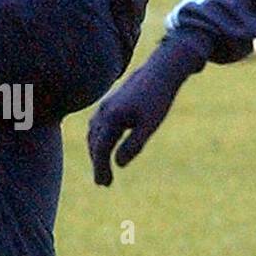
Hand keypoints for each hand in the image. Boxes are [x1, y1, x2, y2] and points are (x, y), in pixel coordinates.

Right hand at [87, 38, 206, 185]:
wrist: (161, 71)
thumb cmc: (158, 99)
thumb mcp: (150, 125)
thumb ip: (134, 145)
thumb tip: (119, 164)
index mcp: (112, 117)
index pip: (100, 149)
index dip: (101, 167)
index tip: (105, 183)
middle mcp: (104, 111)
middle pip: (94, 143)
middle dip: (97, 163)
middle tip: (104, 183)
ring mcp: (105, 106)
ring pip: (93, 133)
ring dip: (96, 152)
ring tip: (103, 168)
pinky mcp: (110, 103)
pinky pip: (97, 125)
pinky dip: (97, 139)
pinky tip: (104, 146)